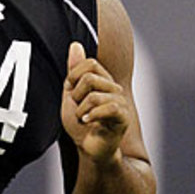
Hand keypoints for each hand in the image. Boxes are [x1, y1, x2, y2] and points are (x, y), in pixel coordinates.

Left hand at [61, 41, 129, 164]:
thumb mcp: (71, 96)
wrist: (90, 149)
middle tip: (79, 110)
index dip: (74, 78)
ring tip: (84, 119)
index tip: (72, 95)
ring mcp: (120, 102)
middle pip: (90, 77)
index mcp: (103, 81)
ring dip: (81, 111)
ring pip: (94, 95)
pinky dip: (92, 116)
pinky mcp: (123, 117)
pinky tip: (88, 122)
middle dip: (76, 96)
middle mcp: (114, 88)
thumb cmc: (81, 125)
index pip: (89, 63)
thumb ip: (73, 72)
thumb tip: (75, 44)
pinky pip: (107, 108)